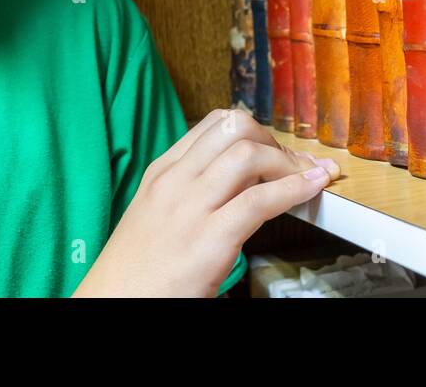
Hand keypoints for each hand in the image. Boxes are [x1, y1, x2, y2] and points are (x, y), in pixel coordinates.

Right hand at [72, 107, 339, 296]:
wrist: (113, 302)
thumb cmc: (139, 268)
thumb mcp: (157, 214)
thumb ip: (191, 190)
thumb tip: (239, 179)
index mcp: (163, 172)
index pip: (214, 123)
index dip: (255, 131)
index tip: (274, 150)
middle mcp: (175, 181)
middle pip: (235, 127)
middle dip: (273, 140)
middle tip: (292, 165)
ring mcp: (191, 208)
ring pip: (249, 154)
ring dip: (288, 161)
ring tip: (307, 176)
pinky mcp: (210, 239)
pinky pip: (260, 200)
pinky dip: (295, 188)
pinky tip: (312, 188)